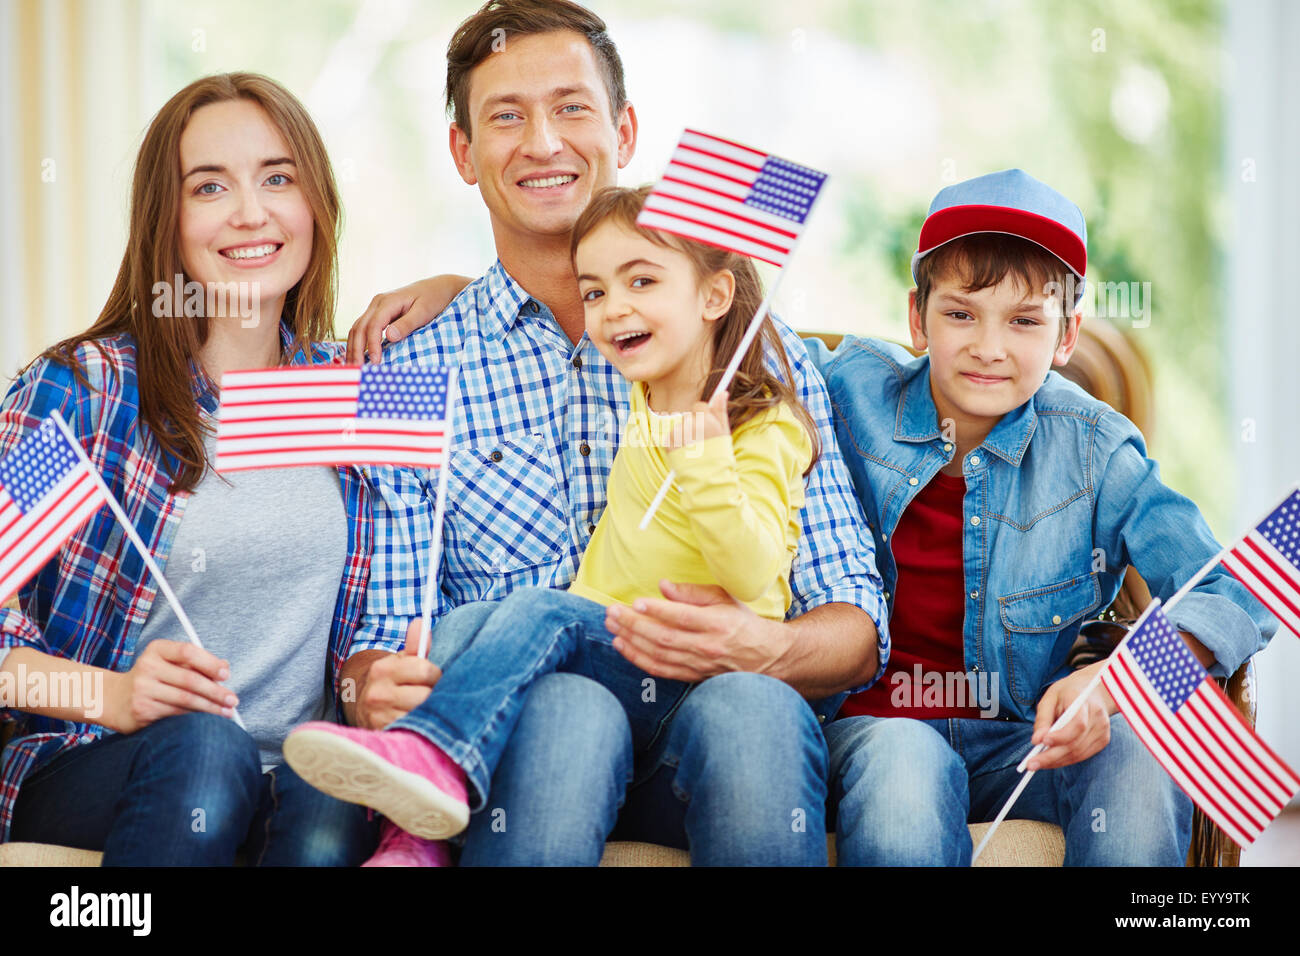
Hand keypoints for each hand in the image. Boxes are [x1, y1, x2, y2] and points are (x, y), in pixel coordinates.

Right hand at [111, 639, 237, 733]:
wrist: (113, 698)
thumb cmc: (152, 677)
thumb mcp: (168, 662)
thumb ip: (195, 662)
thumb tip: (225, 667)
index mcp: (157, 650)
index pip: (187, 651)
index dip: (210, 663)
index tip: (226, 674)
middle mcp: (147, 667)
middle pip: (190, 679)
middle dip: (216, 692)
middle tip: (233, 700)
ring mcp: (143, 690)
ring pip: (185, 700)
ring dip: (210, 708)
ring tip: (227, 712)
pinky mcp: (142, 711)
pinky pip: (176, 714)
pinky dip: (195, 717)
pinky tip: (206, 720)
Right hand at [345, 275, 470, 364]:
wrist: (437, 287)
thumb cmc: (433, 299)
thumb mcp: (424, 312)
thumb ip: (407, 324)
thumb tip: (389, 337)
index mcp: (388, 301)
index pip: (373, 325)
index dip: (372, 345)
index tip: (375, 362)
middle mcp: (377, 303)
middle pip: (359, 327)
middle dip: (356, 349)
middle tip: (358, 369)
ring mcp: (375, 307)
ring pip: (357, 328)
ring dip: (353, 347)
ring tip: (354, 366)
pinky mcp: (378, 313)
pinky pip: (363, 328)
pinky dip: (358, 342)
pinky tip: (359, 356)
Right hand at [354, 619, 442, 728]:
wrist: (365, 706)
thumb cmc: (392, 680)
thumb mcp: (401, 661)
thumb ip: (415, 645)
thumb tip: (421, 622)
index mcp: (383, 669)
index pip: (424, 670)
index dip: (435, 675)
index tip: (433, 678)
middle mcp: (378, 694)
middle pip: (425, 696)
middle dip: (433, 696)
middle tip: (431, 696)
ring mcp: (379, 717)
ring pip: (421, 716)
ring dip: (429, 714)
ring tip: (424, 709)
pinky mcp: (383, 734)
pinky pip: (412, 731)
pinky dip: (419, 728)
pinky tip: (417, 723)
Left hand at [605, 578, 789, 681]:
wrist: (764, 656)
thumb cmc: (741, 622)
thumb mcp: (724, 598)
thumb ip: (693, 593)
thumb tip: (662, 586)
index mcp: (718, 623)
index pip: (682, 617)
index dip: (657, 611)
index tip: (635, 602)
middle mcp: (708, 646)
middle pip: (664, 637)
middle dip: (634, 624)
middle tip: (612, 612)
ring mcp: (699, 665)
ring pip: (658, 654)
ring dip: (631, 640)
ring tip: (612, 626)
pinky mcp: (692, 676)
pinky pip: (660, 670)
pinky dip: (638, 659)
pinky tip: (622, 646)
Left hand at [665, 389, 729, 449]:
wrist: (705, 476)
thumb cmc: (718, 454)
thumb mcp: (724, 431)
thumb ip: (720, 410)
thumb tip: (722, 393)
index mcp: (707, 420)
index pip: (699, 406)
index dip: (703, 417)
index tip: (706, 429)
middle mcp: (692, 423)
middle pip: (688, 416)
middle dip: (693, 426)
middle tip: (700, 442)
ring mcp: (679, 432)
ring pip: (680, 426)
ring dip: (684, 434)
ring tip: (693, 449)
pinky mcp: (669, 441)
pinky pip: (672, 435)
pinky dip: (676, 442)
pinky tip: (684, 452)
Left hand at [1027, 660, 1116, 769]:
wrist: (1095, 690)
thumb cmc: (1068, 692)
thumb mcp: (1050, 698)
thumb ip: (1043, 719)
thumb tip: (1036, 741)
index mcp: (1084, 702)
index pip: (1077, 723)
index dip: (1060, 736)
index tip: (1041, 742)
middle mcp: (1098, 718)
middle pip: (1075, 743)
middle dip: (1051, 757)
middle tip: (1031, 764)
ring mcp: (1103, 731)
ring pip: (1078, 753)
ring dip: (1056, 762)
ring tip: (1036, 764)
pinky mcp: (1102, 741)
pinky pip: (1082, 755)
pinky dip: (1064, 760)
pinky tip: (1050, 760)